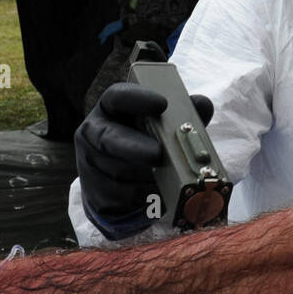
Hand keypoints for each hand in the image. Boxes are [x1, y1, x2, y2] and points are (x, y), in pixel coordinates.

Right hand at [76, 83, 214, 238]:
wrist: (117, 178)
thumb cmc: (144, 140)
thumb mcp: (160, 123)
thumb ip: (181, 113)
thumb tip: (202, 104)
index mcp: (109, 109)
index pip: (117, 97)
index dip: (138, 99)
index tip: (162, 104)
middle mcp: (93, 134)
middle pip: (108, 138)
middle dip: (134, 147)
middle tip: (158, 153)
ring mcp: (90, 164)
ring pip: (117, 172)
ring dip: (145, 176)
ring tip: (169, 176)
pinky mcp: (96, 193)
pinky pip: (121, 197)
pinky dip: (145, 195)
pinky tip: (161, 193)